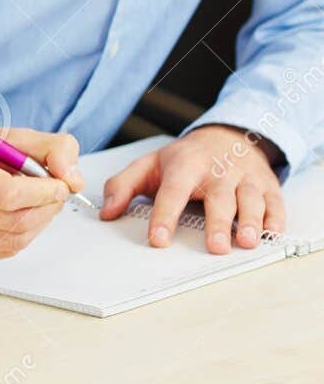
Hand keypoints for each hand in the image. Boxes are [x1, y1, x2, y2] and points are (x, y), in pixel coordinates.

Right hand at [0, 128, 85, 263]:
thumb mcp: (11, 137)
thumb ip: (53, 148)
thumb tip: (73, 181)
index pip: (9, 194)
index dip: (44, 192)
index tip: (59, 185)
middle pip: (16, 221)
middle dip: (47, 208)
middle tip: (52, 193)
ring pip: (15, 241)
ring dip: (37, 222)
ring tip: (33, 203)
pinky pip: (4, 252)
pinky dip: (20, 235)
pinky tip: (12, 217)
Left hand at [101, 124, 284, 252]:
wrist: (226, 136)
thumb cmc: (186, 158)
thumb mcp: (149, 165)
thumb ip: (123, 186)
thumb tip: (106, 212)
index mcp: (185, 165)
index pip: (172, 191)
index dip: (165, 215)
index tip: (158, 239)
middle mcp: (218, 171)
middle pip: (218, 198)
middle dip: (217, 223)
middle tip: (214, 247)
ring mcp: (245, 177)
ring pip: (250, 200)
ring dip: (251, 221)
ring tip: (246, 242)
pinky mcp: (267, 185)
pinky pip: (275, 202)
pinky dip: (276, 218)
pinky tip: (272, 233)